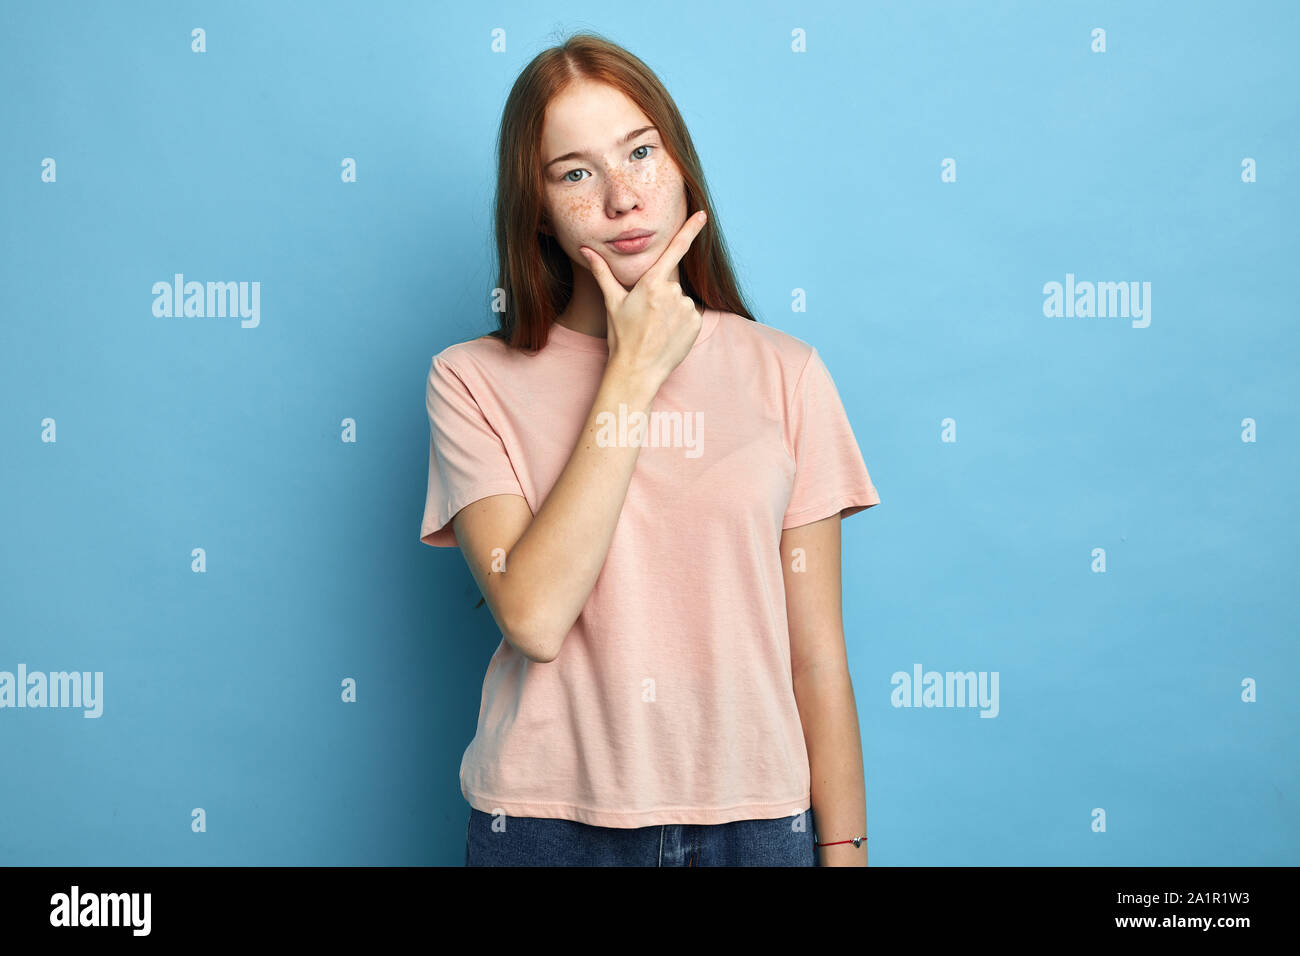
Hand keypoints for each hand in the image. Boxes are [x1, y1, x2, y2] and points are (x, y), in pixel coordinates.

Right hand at [579, 209, 708, 390]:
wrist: (637, 370)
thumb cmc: (621, 336)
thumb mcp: (612, 302)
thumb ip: (602, 272)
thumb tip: (585, 249)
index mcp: (651, 283)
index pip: (675, 250)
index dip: (690, 230)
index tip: (703, 215)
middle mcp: (672, 292)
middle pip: (670, 284)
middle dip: (660, 295)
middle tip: (645, 317)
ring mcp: (686, 308)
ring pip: (680, 300)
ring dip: (670, 310)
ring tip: (655, 329)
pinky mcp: (696, 323)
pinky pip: (690, 315)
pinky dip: (681, 323)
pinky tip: (668, 335)